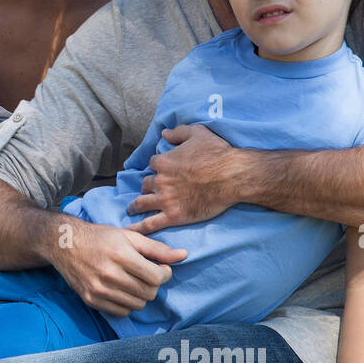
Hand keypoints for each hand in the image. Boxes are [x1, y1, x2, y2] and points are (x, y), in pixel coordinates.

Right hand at [49, 217, 187, 316]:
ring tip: (133, 281)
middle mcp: (109, 275)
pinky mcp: (91, 300)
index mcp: (121, 255)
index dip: (164, 274)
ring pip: (138, 305)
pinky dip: (127, 304)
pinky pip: (122, 312)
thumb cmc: (99, 237)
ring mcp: (99, 290)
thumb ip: (157, 248)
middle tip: (147, 274)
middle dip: (153, 284)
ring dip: (141, 295)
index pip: (156, 277)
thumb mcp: (128, 236)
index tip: (160, 268)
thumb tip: (184, 255)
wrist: (64, 244)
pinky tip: (121, 290)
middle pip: (149, 293)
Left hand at [126, 124, 240, 234]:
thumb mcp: (197, 133)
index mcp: (164, 162)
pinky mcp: (174, 216)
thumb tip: (164, 133)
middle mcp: (161, 181)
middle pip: (146, 183)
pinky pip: (150, 223)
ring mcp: (166, 200)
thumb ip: (178, 132)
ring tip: (132, 209)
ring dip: (135, 205)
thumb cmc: (217, 153)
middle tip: (149, 190)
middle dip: (148, 186)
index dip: (157, 166)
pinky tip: (131, 230)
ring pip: (142, 203)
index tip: (161, 170)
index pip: (153, 164)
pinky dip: (139, 227)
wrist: (232, 176)